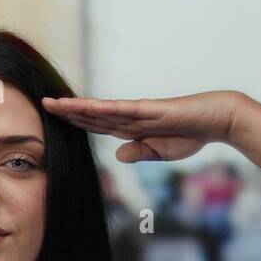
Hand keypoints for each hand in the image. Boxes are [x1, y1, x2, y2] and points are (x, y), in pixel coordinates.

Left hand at [41, 90, 245, 161]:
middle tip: (44, 104)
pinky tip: (87, 106)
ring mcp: (140, 113)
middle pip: (93, 116)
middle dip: (69, 112)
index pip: (98, 125)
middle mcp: (131, 118)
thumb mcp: (161, 151)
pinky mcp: (152, 110)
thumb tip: (119, 156)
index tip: (56, 119)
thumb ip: (140, 152)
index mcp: (132, 129)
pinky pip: (124, 109)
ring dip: (78, 107)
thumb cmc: (191, 135)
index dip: (77, 122)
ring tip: (55, 103)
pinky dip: (105, 108)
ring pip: (102, 110)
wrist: (217, 120)